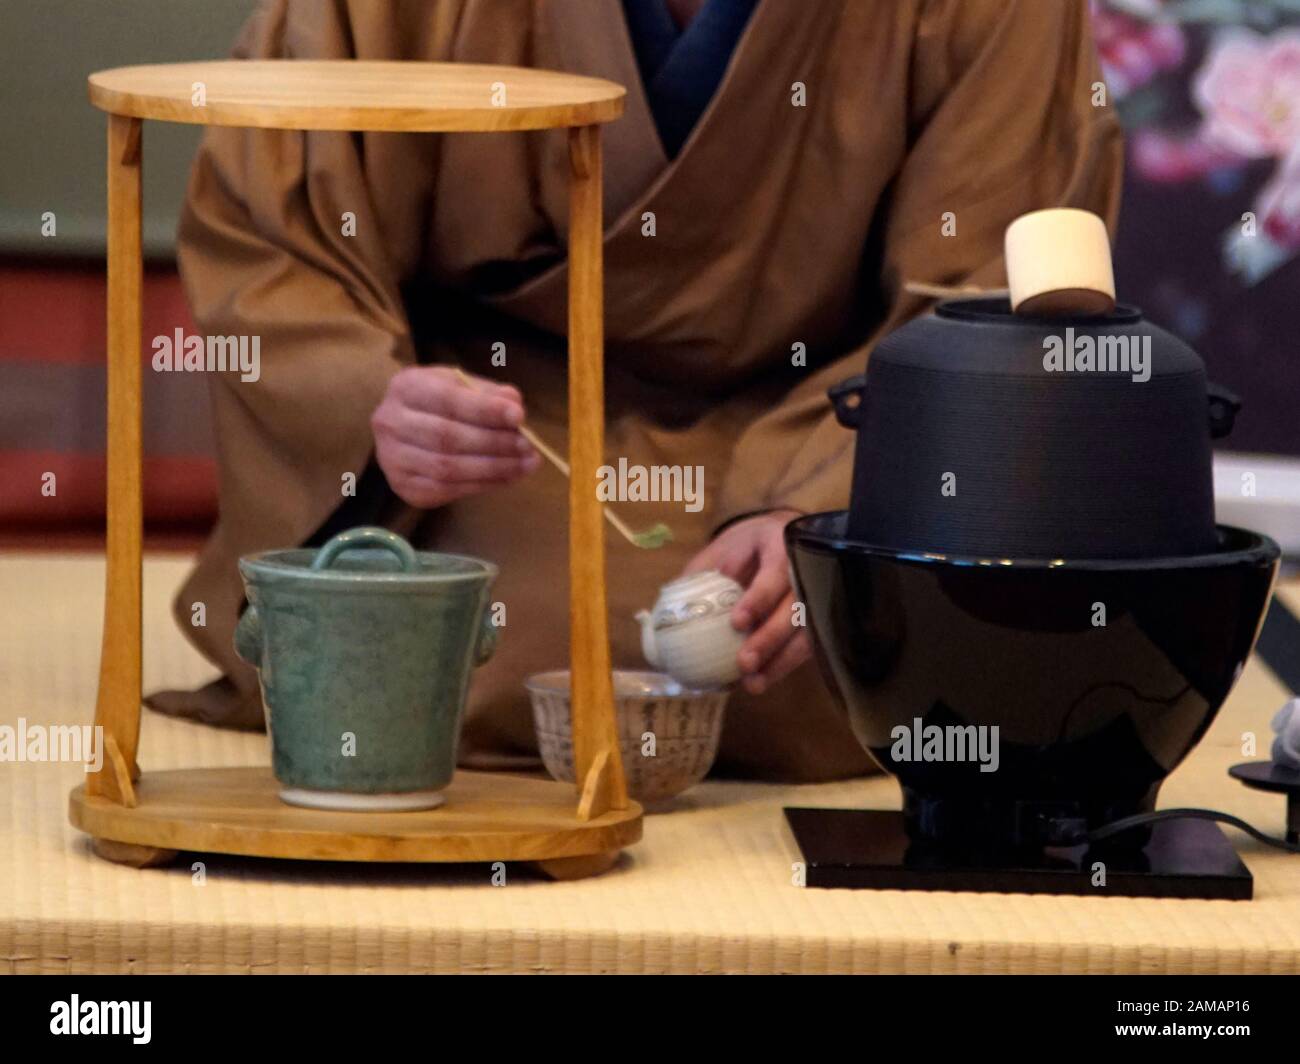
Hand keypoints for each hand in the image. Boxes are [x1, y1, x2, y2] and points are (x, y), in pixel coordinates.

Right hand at [372, 366, 540, 507]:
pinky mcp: (404, 486)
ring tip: (526, 465)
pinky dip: (482, 485)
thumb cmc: (438, 401)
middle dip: (494, 444)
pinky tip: (507, 477)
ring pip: (448, 468)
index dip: (485, 410)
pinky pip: (448, 490)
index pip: (448, 399)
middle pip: (447, 437)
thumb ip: (488, 393)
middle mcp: (390, 422)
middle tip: (528, 446)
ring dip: (494, 469)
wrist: (404, 427)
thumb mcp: (461, 385)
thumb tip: (514, 405)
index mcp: (405, 387)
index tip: (518, 417)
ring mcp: (392, 458)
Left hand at [682, 509, 810, 694]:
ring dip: (780, 661)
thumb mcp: (722, 548)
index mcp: (780, 544)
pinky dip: (784, 665)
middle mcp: (807, 569)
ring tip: (752, 683)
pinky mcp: (819, 617)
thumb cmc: (747, 544)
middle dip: (769, 638)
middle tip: (744, 663)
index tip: (737, 622)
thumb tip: (664, 614)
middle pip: (795, 608)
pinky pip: (807, 645)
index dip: (759, 599)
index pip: (776, 572)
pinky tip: (762, 680)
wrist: (781, 535)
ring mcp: (819, 594)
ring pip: (807, 632)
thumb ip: (699, 574)